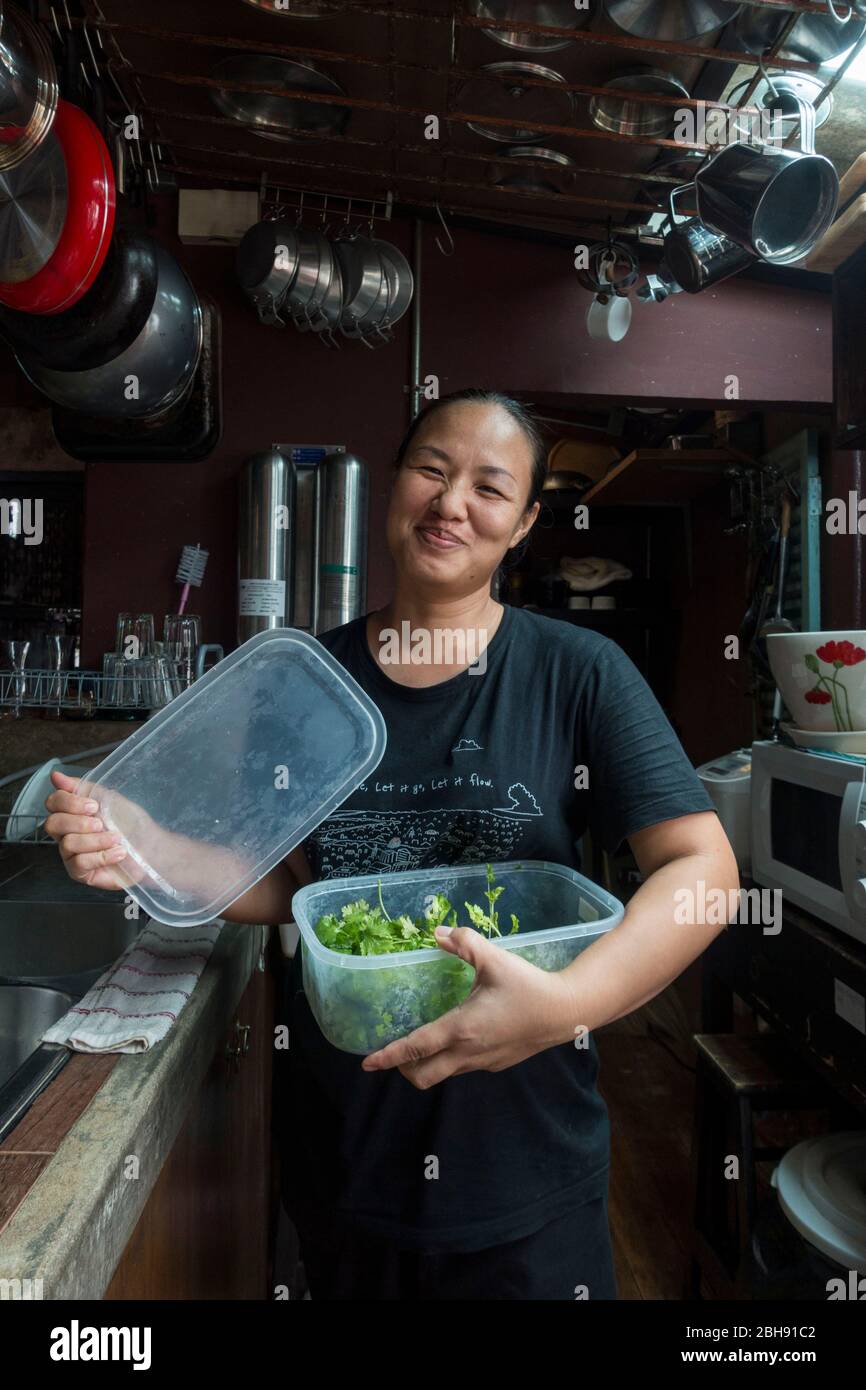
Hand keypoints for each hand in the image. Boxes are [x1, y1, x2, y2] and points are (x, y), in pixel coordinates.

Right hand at [43, 769, 139, 890]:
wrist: (150, 846)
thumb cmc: (130, 823)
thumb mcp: (108, 799)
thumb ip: (81, 787)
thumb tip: (55, 776)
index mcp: (71, 813)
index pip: (53, 803)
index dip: (68, 802)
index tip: (93, 805)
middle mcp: (66, 834)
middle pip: (53, 824)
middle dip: (79, 822)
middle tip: (101, 823)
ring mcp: (70, 855)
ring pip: (68, 844)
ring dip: (97, 840)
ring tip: (116, 839)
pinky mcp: (79, 873)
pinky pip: (79, 863)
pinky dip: (102, 856)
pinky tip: (118, 853)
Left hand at [360, 925, 576, 1088]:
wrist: (565, 1012)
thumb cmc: (528, 986)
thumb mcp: (494, 959)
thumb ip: (464, 944)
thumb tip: (437, 932)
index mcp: (461, 1028)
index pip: (415, 1048)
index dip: (388, 1056)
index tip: (367, 1063)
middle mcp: (467, 1052)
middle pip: (423, 1076)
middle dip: (403, 1069)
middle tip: (394, 1053)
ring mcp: (482, 1062)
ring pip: (443, 1074)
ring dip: (426, 1065)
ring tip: (421, 1044)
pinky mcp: (495, 1064)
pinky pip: (462, 1068)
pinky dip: (448, 1060)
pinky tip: (456, 1038)